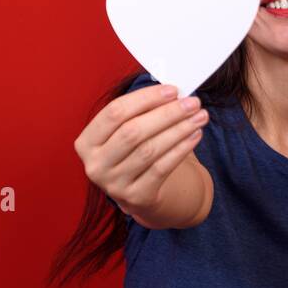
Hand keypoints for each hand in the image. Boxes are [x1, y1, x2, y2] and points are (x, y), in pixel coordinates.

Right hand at [74, 82, 209, 217]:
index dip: (145, 98)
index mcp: (87, 142)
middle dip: (167, 114)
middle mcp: (96, 164)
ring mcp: (114, 184)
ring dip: (179, 130)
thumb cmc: (132, 152)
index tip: (172, 90)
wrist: (137, 192)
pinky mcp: (136, 196)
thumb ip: (141, 112)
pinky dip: (181, 149)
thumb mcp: (125, 133)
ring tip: (200, 117)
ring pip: (150, 150)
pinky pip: (162, 168)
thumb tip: (174, 94)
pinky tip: (195, 135)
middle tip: (193, 103)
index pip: (115, 112)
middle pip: (133, 132)